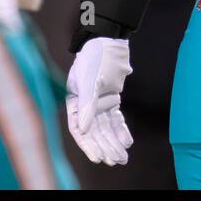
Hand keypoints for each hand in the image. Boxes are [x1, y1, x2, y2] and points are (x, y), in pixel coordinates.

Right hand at [65, 37, 132, 164]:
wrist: (109, 40)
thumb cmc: (95, 58)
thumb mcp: (89, 80)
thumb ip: (86, 105)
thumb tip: (82, 130)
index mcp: (74, 101)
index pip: (79, 128)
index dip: (88, 144)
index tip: (98, 158)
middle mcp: (84, 105)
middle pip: (94, 131)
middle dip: (105, 146)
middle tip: (115, 160)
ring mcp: (98, 102)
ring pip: (106, 127)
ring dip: (114, 141)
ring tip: (122, 156)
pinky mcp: (110, 98)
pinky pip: (115, 118)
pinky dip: (121, 129)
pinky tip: (127, 141)